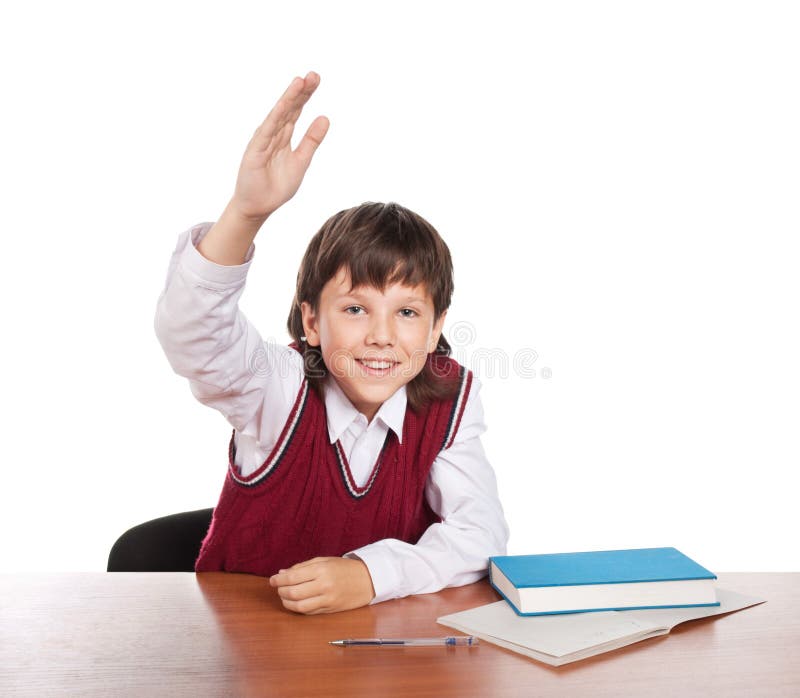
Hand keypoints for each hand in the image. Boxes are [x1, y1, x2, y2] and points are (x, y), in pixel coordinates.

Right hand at [230, 71, 329, 221]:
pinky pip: (267, 131)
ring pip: (278, 115)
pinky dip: (275, 117)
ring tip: (300, 82)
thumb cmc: (277, 186)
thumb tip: (325, 118)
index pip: (296, 111)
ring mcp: (263, 141)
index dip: (305, 95)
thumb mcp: (301, 161)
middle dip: (300, 92)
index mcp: (284, 136)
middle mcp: (273, 134)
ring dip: (289, 99)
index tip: (316, 79)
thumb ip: (312, 141)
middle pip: (289, 108)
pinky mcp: (255, 151)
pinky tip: (284, 105)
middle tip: (313, 75)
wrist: (259, 207)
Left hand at [269, 556, 375, 613]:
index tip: (272, 580)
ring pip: (299, 606)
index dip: (279, 580)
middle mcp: (324, 585)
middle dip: (281, 591)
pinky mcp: (330, 610)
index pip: (293, 577)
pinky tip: (295, 602)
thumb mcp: (324, 560)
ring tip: (284, 596)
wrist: (368, 580)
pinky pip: (308, 611)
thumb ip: (302, 567)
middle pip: (293, 593)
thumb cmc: (345, 568)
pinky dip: (298, 608)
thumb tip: (282, 573)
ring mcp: (327, 599)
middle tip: (278, 587)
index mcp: (322, 570)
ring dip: (287, 602)